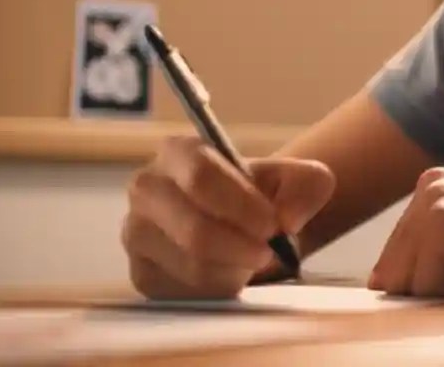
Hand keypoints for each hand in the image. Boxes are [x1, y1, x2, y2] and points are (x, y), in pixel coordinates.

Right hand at [121, 136, 335, 298]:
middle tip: (269, 252)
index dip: (240, 205)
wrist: (241, 226)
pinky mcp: (141, 273)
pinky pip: (184, 292)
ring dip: (234, 269)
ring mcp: (136, 233)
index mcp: (178, 152)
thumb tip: (287, 219)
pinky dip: (219, 288)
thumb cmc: (262, 195)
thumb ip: (307, 186)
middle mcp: (147, 189)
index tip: (273, 225)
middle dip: (240, 247)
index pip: (200, 176)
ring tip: (252, 259)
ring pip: (192, 265)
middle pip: (194, 229)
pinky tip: (230, 273)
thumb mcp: (296, 180)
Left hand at [368, 167, 443, 297]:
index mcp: (431, 188)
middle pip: (394, 274)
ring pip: (407, 285)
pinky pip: (427, 290)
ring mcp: (433, 203)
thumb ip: (426, 257)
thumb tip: (377, 284)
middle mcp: (426, 187)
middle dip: (436, 287)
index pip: (395, 262)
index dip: (434, 282)